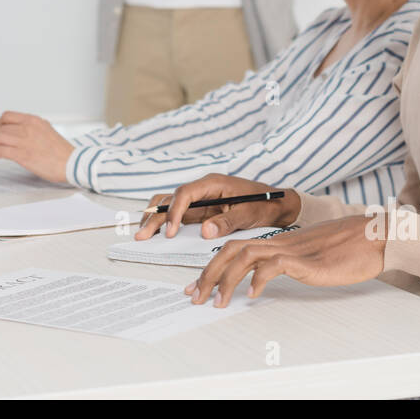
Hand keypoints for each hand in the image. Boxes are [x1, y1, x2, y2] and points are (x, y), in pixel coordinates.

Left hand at [0, 111, 72, 182]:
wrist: (70, 163)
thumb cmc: (61, 151)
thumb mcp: (47, 130)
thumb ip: (32, 128)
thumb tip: (17, 131)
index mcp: (34, 121)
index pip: (7, 116)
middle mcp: (27, 128)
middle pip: (0, 127)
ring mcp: (24, 141)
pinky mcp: (22, 155)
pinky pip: (0, 151)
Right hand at [135, 174, 301, 240]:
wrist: (276, 205)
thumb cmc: (265, 204)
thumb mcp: (249, 213)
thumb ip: (227, 221)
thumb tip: (204, 232)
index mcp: (213, 183)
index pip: (185, 193)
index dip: (175, 212)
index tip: (171, 232)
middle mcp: (202, 189)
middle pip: (170, 198)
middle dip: (155, 216)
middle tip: (142, 235)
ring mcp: (200, 200)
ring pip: (170, 205)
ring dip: (156, 218)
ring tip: (143, 234)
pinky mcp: (201, 211)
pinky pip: (178, 215)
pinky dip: (166, 223)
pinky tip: (157, 234)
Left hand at [186, 215, 387, 306]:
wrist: (374, 236)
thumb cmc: (348, 248)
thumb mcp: (310, 258)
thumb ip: (288, 263)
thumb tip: (270, 277)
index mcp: (277, 242)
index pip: (235, 248)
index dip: (212, 266)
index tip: (199, 286)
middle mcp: (278, 243)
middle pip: (230, 251)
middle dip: (207, 274)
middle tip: (194, 296)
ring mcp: (290, 250)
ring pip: (244, 256)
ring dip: (226, 280)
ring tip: (218, 301)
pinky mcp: (305, 261)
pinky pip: (274, 265)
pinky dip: (259, 279)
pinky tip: (254, 295)